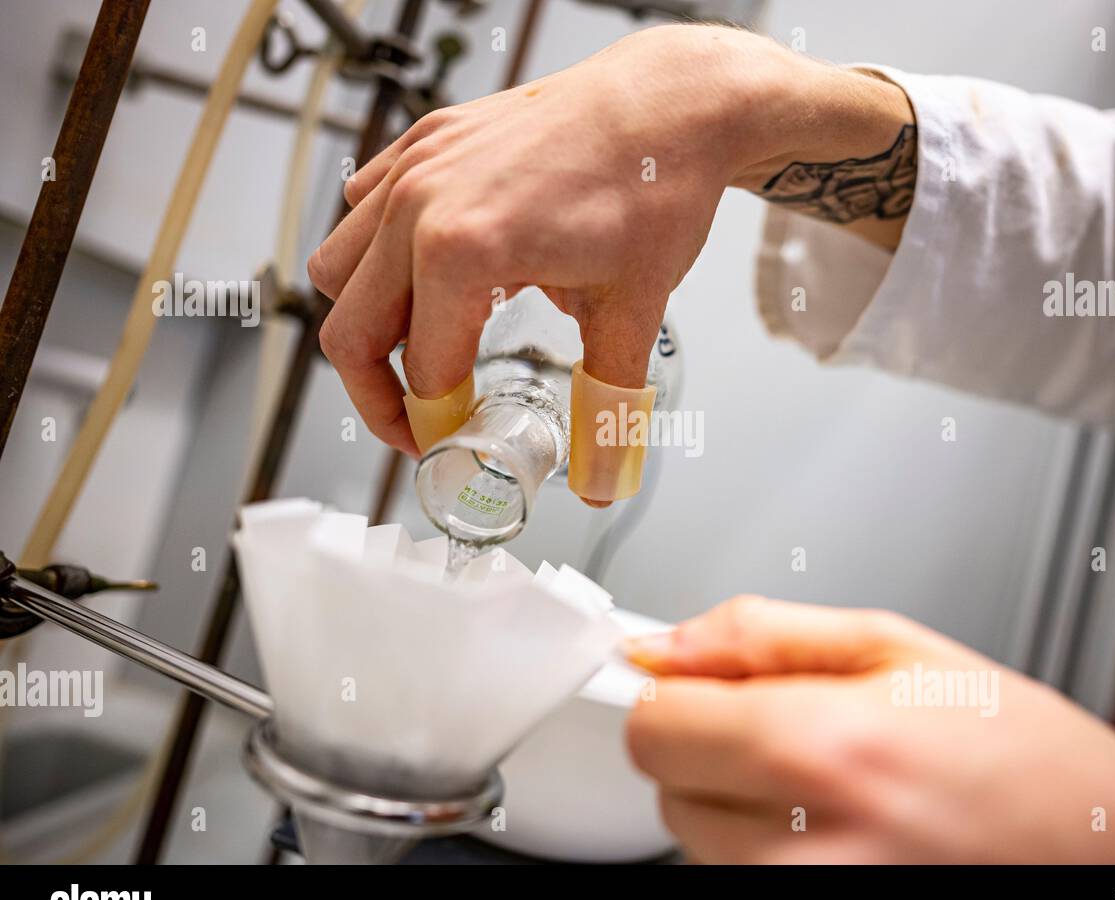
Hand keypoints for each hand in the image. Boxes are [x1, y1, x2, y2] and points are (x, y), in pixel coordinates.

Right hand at [307, 24, 911, 459]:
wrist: (674, 102)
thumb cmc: (655, 185)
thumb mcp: (631, 312)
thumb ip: (606, 406)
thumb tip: (602, 479)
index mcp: (461, 252)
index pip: (422, 373)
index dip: (436, 427)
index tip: (455, 446)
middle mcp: (421, 206)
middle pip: (348, 331)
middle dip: (378, 395)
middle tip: (421, 424)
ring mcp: (417, 167)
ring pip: (338, 267)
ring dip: (366, 321)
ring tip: (419, 350)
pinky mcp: (426, 142)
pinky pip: (362, 206)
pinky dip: (376, 251)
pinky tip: (427, 272)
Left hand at [624, 596, 1114, 862]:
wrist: (1105, 850)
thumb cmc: (1021, 753)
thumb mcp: (895, 648)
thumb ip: (759, 635)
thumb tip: (666, 647)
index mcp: (823, 747)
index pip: (656, 727)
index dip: (674, 696)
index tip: (694, 689)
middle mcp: (808, 846)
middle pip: (669, 791)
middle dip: (714, 753)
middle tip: (798, 734)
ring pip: (702, 847)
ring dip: (742, 811)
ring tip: (835, 788)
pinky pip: (741, 887)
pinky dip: (769, 856)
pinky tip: (836, 831)